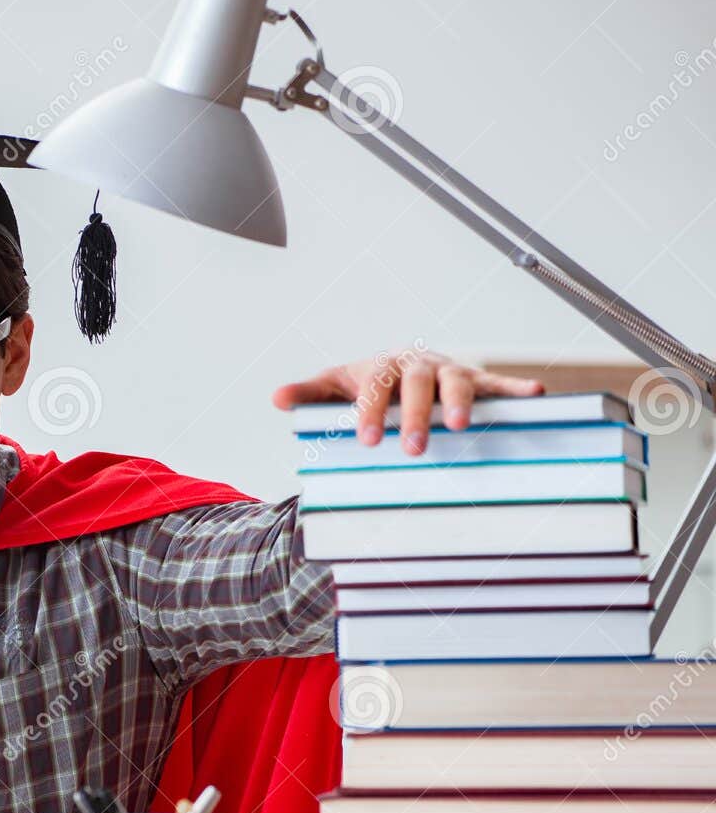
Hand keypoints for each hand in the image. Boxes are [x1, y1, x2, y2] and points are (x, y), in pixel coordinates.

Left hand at [270, 348, 544, 455]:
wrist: (400, 365)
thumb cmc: (367, 382)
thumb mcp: (335, 386)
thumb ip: (309, 394)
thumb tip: (277, 399)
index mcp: (383, 367)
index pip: (375, 387)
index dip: (371, 412)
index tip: (367, 440)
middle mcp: (419, 367)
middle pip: (418, 385)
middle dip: (415, 415)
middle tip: (413, 448)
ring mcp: (450, 372)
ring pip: (458, 382)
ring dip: (461, 402)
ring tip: (460, 426)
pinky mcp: (477, 382)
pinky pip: (499, 384)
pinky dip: (517, 388)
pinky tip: (536, 395)